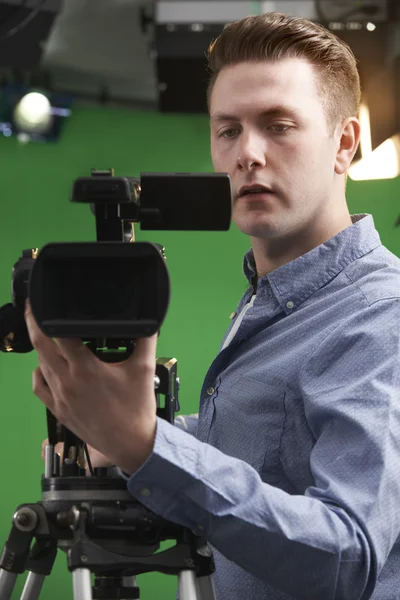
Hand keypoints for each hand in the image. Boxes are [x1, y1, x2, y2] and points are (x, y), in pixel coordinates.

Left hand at [26, 300, 157, 474]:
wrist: (131, 444)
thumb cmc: (137, 409)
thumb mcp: (145, 368)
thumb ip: (146, 339)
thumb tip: (149, 321)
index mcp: (85, 368)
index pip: (58, 334)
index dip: (47, 315)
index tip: (45, 304)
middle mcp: (67, 381)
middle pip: (40, 345)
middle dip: (35, 324)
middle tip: (36, 311)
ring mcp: (59, 397)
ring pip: (39, 364)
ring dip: (40, 346)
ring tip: (47, 334)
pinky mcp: (58, 410)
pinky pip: (39, 386)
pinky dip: (39, 372)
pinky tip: (48, 366)